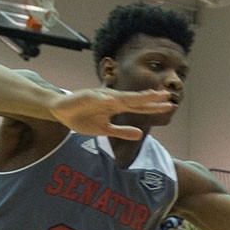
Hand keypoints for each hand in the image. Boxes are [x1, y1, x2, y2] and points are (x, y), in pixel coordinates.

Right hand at [50, 88, 174, 140]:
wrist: (60, 111)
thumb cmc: (84, 119)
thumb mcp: (105, 129)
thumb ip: (122, 132)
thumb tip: (141, 134)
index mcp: (116, 107)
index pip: (138, 106)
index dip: (153, 106)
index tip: (169, 105)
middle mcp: (110, 99)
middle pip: (133, 99)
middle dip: (149, 97)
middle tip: (166, 95)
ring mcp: (98, 97)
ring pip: (118, 96)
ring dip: (133, 96)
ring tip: (149, 95)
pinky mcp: (84, 97)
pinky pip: (95, 98)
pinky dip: (104, 98)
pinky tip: (112, 99)